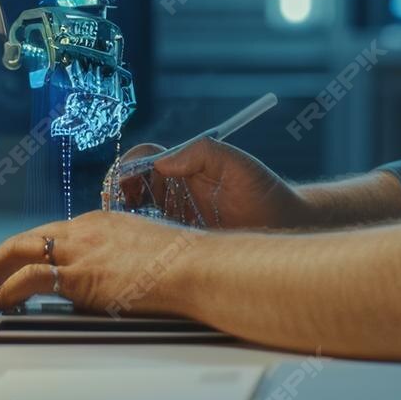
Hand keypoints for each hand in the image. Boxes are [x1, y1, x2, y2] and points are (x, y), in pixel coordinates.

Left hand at [0, 211, 202, 316]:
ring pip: (18, 253)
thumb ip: (122, 265)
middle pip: (27, 238)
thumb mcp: (147, 254)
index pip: (52, 234)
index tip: (12, 267)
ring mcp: (80, 250)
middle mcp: (85, 230)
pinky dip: (5, 290)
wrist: (196, 267)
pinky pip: (29, 279)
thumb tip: (113, 287)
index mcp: (101, 222)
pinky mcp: (79, 274)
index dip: (27, 253)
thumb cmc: (185, 266)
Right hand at [103, 138, 312, 229]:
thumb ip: (202, 152)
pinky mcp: (178, 243)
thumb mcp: (237, 165)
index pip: (144, 158)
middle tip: (116, 208)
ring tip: (122, 229)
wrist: (284, 230)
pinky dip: (135, 240)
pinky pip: (148, 239)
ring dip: (122, 218)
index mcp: (184, 166)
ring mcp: (174, 217)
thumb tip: (162, 163)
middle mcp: (175, 189)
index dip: (128, 168)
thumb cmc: (264, 193)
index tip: (122, 184)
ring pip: (134, 213)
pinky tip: (136, 247)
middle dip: (117, 193)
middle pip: (130, 185)